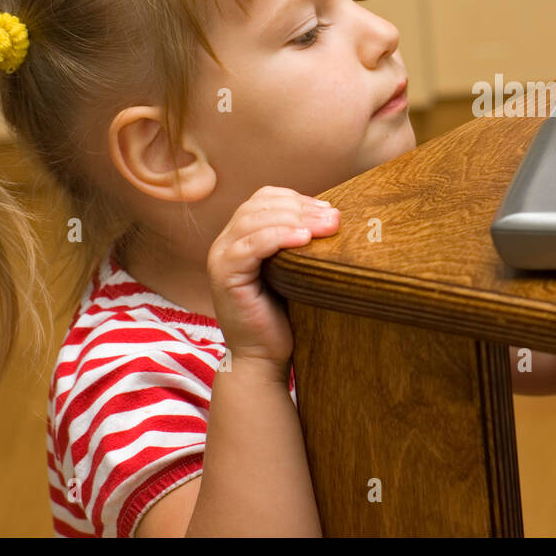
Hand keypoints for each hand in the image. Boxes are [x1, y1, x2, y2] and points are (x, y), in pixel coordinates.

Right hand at [206, 186, 338, 364]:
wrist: (263, 356)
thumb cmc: (283, 315)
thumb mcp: (292, 269)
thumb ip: (300, 241)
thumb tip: (333, 214)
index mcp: (240, 235)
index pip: (264, 199)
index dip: (297, 198)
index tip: (329, 208)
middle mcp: (225, 242)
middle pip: (260, 205)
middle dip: (301, 207)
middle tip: (334, 217)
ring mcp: (221, 257)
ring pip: (254, 220)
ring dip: (295, 218)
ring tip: (326, 226)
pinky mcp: (224, 276)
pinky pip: (250, 246)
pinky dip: (278, 237)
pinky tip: (304, 239)